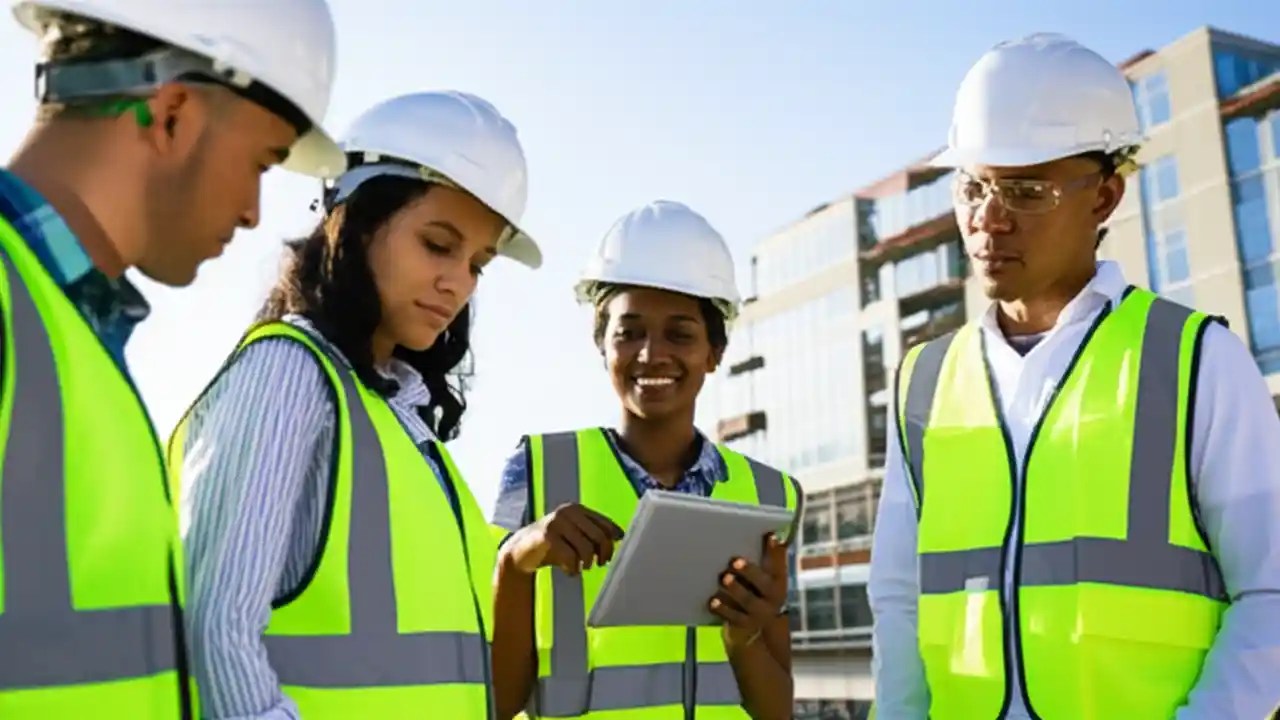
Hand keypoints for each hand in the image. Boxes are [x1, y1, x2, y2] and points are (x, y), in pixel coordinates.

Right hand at [503, 503, 624, 575]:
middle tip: (599, 564)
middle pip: (599, 535)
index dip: (612, 541)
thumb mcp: (574, 536)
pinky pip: (570, 556)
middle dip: (603, 553)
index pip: (605, 524)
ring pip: (586, 547)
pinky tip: (569, 571)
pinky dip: (573, 568)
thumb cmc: (552, 545)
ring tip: (582, 568)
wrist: (520, 552)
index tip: (608, 556)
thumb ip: (592, 534)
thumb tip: (619, 536)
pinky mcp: (547, 536)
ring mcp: (556, 522)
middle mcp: (568, 512)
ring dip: (587, 563)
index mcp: (577, 510)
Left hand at [709, 532, 787, 650]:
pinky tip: (712, 601)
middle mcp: (773, 597)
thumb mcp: (765, 575)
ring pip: (748, 601)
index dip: (776, 551)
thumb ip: (767, 556)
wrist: (758, 628)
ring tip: (724, 578)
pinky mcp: (745, 624)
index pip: (779, 563)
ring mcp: (760, 613)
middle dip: (749, 572)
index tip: (771, 536)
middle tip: (735, 561)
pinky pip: (733, 617)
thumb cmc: (758, 591)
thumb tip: (769, 533)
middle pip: (763, 584)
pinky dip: (722, 609)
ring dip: (736, 589)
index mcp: (779, 580)